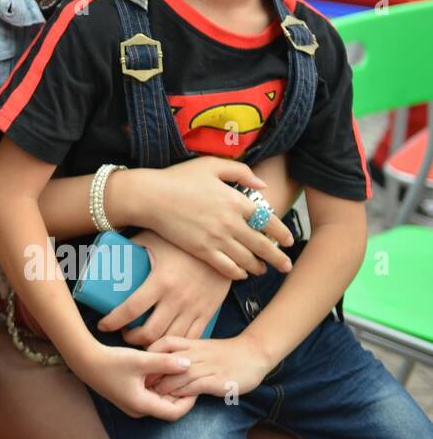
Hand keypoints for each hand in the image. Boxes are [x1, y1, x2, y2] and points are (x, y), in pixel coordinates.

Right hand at [70, 343, 197, 420]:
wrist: (84, 359)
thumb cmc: (111, 360)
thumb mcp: (140, 359)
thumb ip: (165, 362)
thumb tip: (188, 364)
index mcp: (142, 405)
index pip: (175, 412)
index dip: (189, 400)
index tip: (196, 384)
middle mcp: (138, 409)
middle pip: (168, 408)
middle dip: (180, 393)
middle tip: (189, 376)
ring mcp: (132, 403)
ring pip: (159, 401)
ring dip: (169, 388)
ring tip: (176, 371)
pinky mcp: (128, 396)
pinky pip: (150, 395)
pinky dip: (158, 386)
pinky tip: (160, 370)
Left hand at [101, 231, 230, 347]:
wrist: (223, 244)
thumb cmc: (182, 241)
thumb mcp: (153, 239)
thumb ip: (130, 246)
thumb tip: (106, 252)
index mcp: (160, 281)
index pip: (130, 309)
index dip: (113, 321)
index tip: (103, 325)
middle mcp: (177, 299)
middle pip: (149, 332)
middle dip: (131, 338)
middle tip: (124, 333)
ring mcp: (194, 308)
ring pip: (169, 340)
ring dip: (152, 345)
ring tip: (142, 339)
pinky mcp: (208, 313)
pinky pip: (190, 338)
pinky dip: (175, 345)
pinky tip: (165, 343)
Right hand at [124, 157, 293, 278]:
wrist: (150, 197)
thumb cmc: (178, 178)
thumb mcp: (210, 165)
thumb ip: (240, 171)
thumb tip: (262, 185)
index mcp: (236, 200)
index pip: (269, 221)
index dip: (282, 233)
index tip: (289, 241)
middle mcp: (231, 222)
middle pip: (263, 245)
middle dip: (278, 258)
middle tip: (286, 266)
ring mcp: (217, 239)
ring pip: (247, 259)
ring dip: (259, 267)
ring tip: (263, 270)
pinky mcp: (201, 251)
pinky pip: (227, 268)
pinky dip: (237, 273)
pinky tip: (241, 274)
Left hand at [147, 334, 273, 400]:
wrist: (254, 353)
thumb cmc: (225, 352)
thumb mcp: (202, 346)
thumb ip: (183, 350)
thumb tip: (161, 359)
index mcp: (193, 342)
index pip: (165, 342)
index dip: (150, 351)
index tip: (141, 363)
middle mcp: (199, 352)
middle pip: (169, 359)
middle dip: (153, 372)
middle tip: (142, 382)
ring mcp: (209, 366)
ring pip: (181, 374)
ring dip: (166, 384)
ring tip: (155, 392)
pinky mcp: (219, 380)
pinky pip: (197, 385)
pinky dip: (185, 392)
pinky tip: (178, 396)